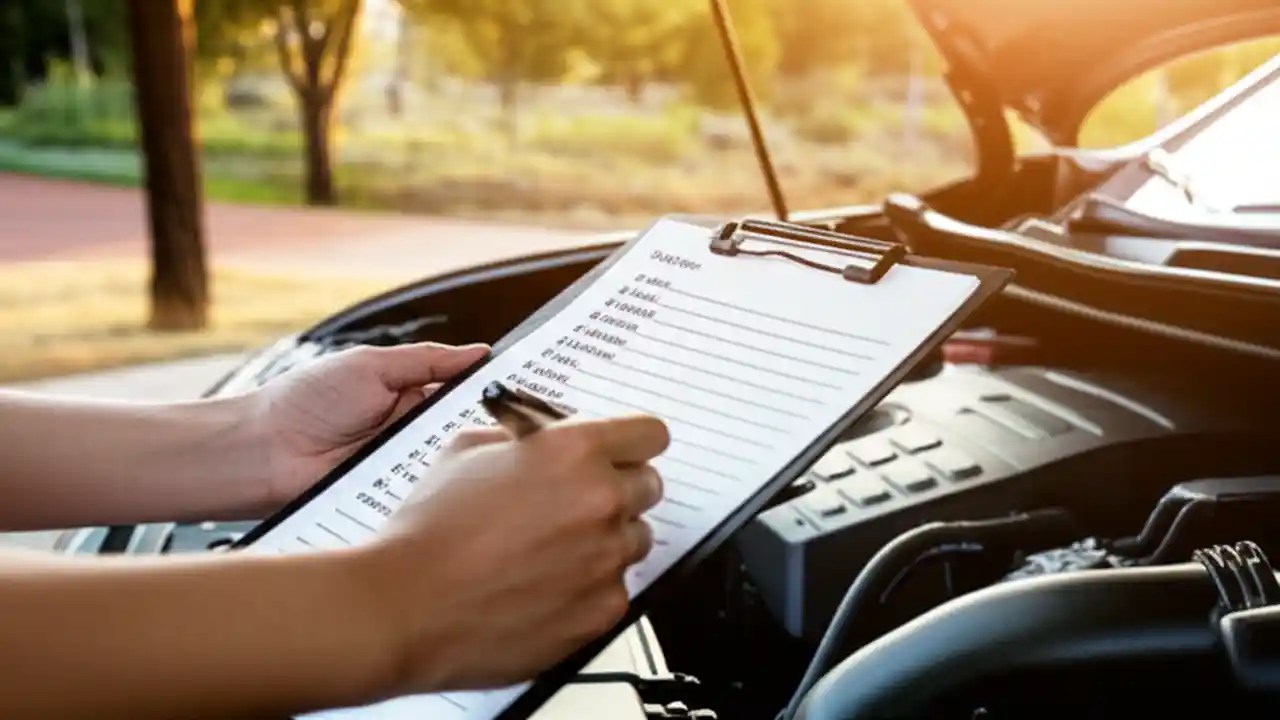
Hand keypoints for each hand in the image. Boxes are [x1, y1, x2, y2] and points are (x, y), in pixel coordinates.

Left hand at [253, 342, 488, 510]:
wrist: (261, 451)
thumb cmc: (305, 401)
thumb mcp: (371, 365)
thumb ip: (427, 360)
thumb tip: (478, 352)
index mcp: (408, 394)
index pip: (462, 392)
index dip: (489, 390)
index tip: (522, 386)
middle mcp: (410, 431)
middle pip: (463, 428)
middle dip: (482, 423)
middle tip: (505, 420)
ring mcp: (402, 466)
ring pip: (449, 460)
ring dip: (456, 453)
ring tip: (472, 446)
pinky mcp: (392, 497)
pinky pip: (424, 489)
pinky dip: (433, 483)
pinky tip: (444, 477)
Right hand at [364, 415, 668, 694]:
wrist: (404, 605)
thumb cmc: (427, 529)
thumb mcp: (467, 448)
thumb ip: (525, 437)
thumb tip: (547, 438)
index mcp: (573, 451)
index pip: (650, 434)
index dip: (631, 442)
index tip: (621, 452)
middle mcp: (600, 502)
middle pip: (649, 487)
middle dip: (617, 490)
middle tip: (576, 503)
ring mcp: (605, 560)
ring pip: (635, 540)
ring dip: (605, 540)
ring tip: (551, 551)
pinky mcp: (601, 611)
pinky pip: (616, 590)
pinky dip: (589, 588)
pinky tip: (544, 587)